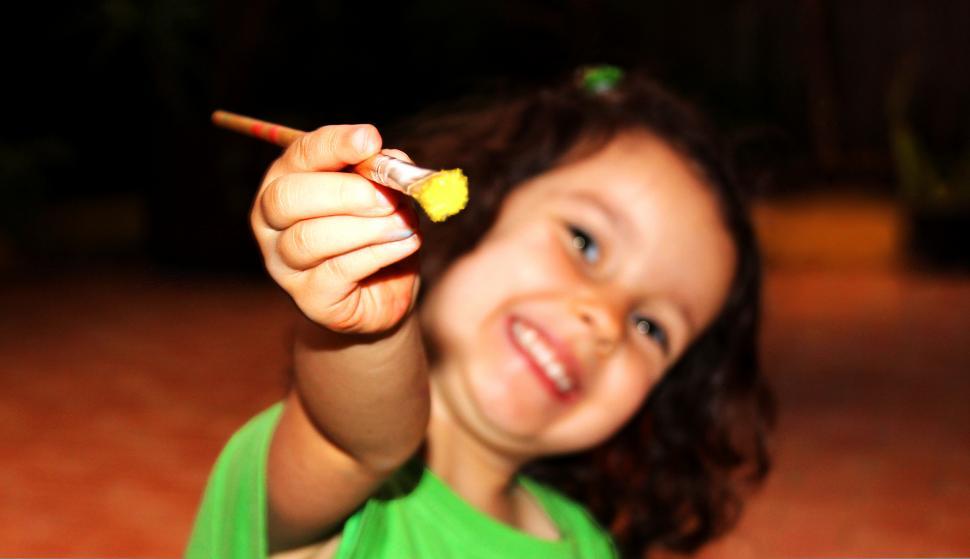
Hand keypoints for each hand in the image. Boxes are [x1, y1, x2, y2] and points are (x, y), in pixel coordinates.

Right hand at [252, 124, 420, 333]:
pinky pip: (337, 271)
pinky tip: (405, 244)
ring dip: (367, 228)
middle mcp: (271, 221)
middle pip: (289, 197)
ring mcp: (283, 262)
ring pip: (311, 238)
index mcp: (285, 180)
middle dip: (344, 192)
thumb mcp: (384, 194)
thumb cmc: (378, 234)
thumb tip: (390, 159)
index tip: (370, 139)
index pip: (301, 154)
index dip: (335, 144)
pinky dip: (378, 253)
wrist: (386, 294)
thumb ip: (383, 172)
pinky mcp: (308, 297)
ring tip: (404, 225)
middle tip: (387, 198)